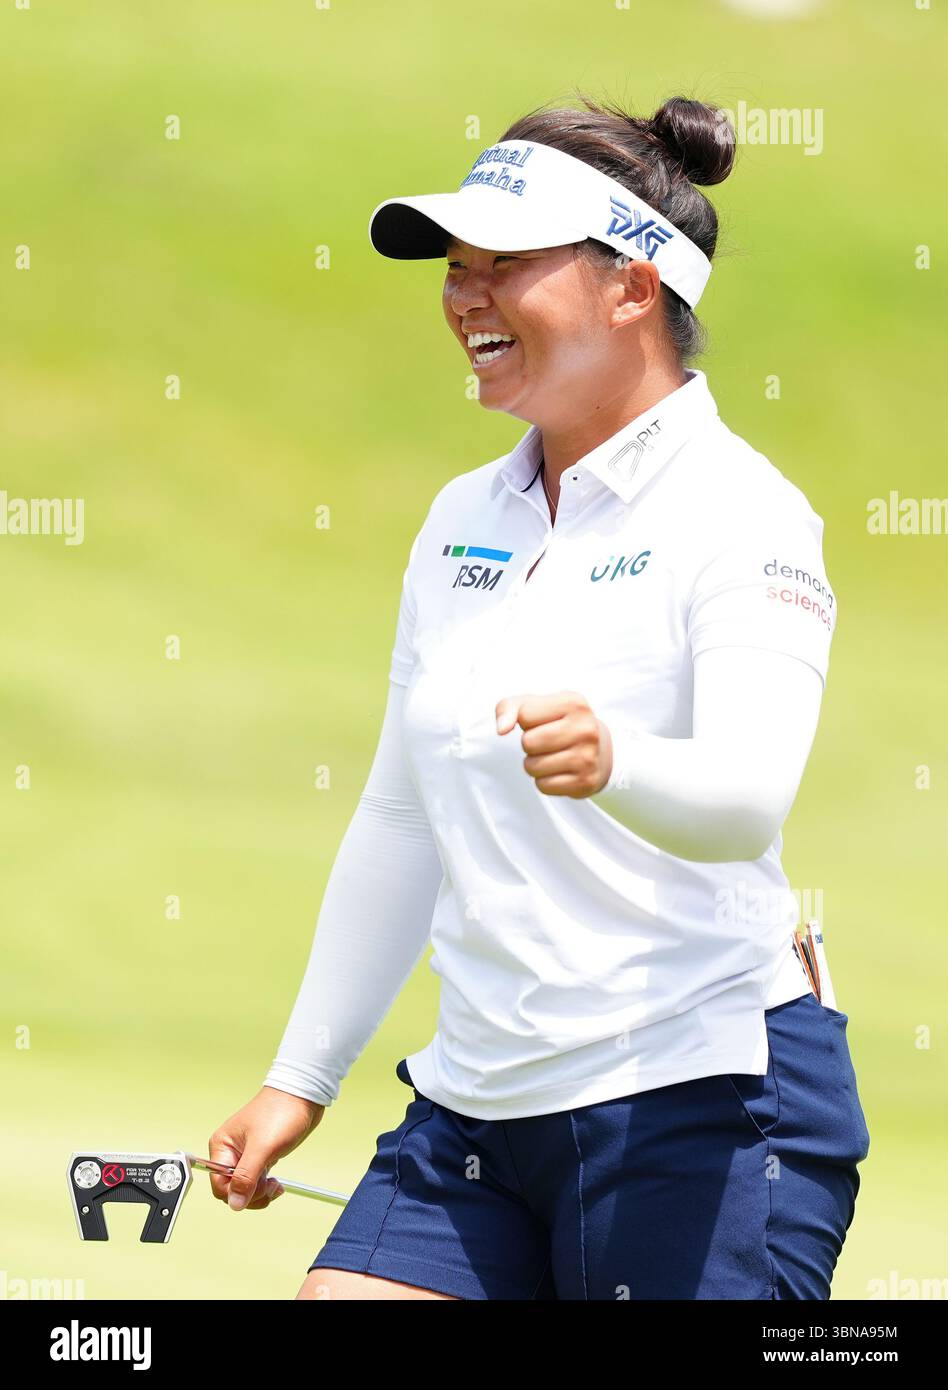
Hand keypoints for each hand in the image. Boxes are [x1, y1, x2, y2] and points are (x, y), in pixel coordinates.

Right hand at [208, 1086, 324, 1211]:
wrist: (304, 1096)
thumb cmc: (281, 1112)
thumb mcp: (262, 1147)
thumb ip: (246, 1177)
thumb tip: (235, 1204)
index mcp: (222, 1146)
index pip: (219, 1184)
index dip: (236, 1194)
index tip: (255, 1192)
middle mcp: (231, 1152)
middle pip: (232, 1190)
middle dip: (251, 1195)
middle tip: (269, 1187)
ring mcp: (246, 1155)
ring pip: (245, 1188)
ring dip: (261, 1193)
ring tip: (276, 1186)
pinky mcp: (261, 1157)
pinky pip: (257, 1182)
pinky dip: (266, 1188)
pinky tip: (277, 1185)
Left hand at [495, 690, 613, 797]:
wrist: (600, 750)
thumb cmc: (558, 724)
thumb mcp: (535, 706)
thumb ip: (509, 708)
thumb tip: (501, 729)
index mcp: (574, 703)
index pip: (524, 715)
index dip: (526, 721)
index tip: (543, 722)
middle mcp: (586, 729)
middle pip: (528, 742)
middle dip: (529, 744)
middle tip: (546, 742)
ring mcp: (588, 757)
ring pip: (532, 767)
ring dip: (534, 764)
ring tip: (552, 756)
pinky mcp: (585, 782)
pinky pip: (543, 786)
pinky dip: (544, 780)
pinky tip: (559, 771)